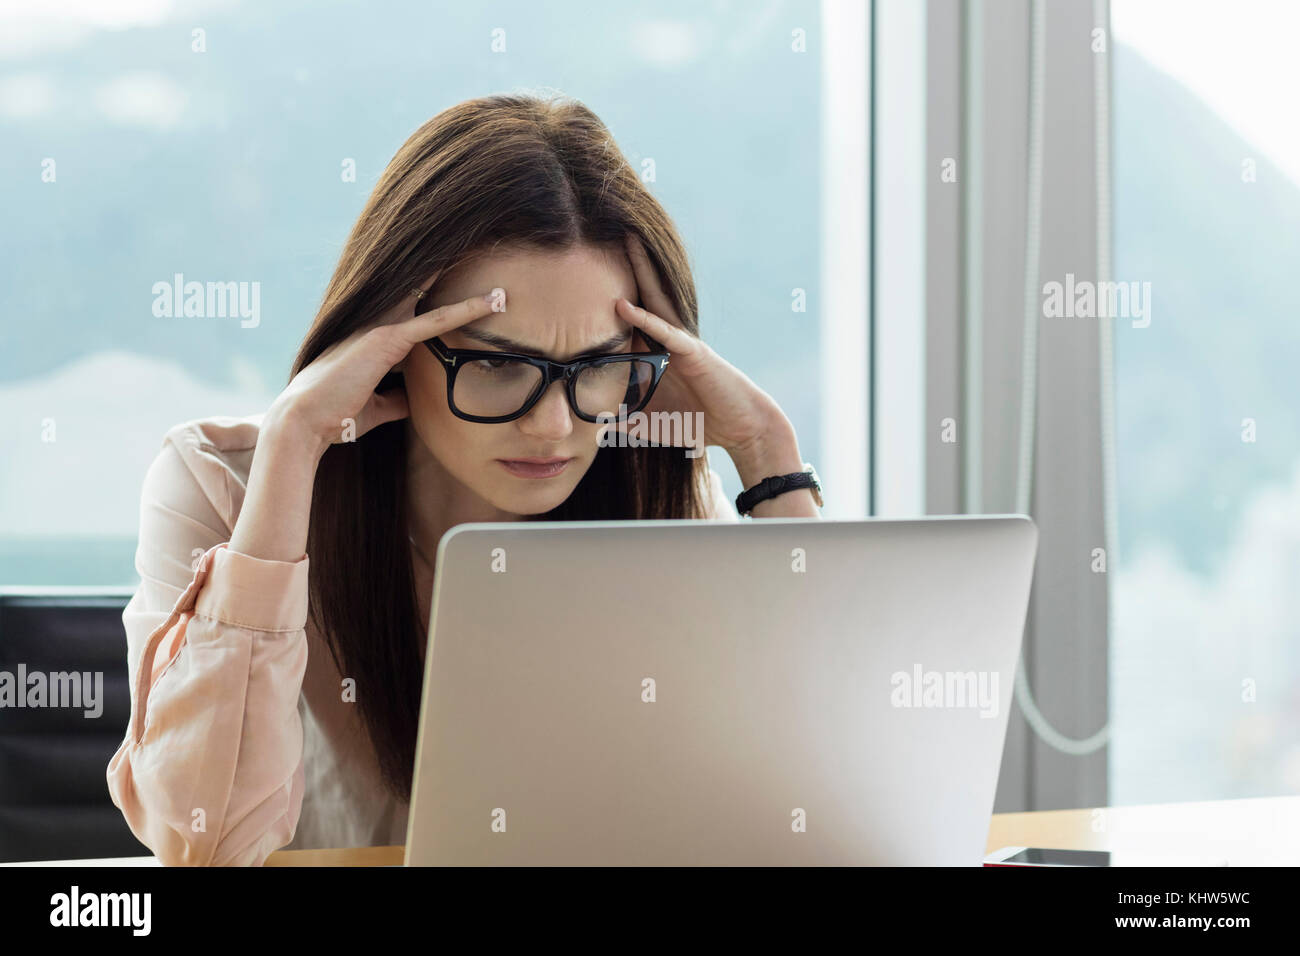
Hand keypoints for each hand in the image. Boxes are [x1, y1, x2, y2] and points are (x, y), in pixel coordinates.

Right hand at [270, 276, 503, 459]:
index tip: (461, 274)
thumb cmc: (335, 415)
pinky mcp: (387, 338)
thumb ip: (397, 398)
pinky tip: (494, 301)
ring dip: (461, 275)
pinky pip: (436, 320)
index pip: (413, 304)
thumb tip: (415, 400)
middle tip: (479, 242)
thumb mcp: (375, 406)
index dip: (437, 289)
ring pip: (430, 292)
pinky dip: (467, 310)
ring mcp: (382, 326)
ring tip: (492, 256)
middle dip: (448, 265)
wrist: (306, 421)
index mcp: (375, 335)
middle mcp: (379, 322)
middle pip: (420, 286)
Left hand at [614, 234, 791, 458]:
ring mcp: (682, 343)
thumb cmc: (699, 423)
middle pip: (645, 294)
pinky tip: (623, 306)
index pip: (632, 316)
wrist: (740, 430)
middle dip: (629, 264)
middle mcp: (670, 339)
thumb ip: (624, 418)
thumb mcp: (651, 422)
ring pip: (657, 300)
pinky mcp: (694, 354)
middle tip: (607, 232)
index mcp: (659, 351)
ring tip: (626, 241)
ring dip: (641, 272)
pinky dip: (644, 320)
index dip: (613, 290)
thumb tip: (594, 423)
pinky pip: (666, 333)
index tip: (589, 268)